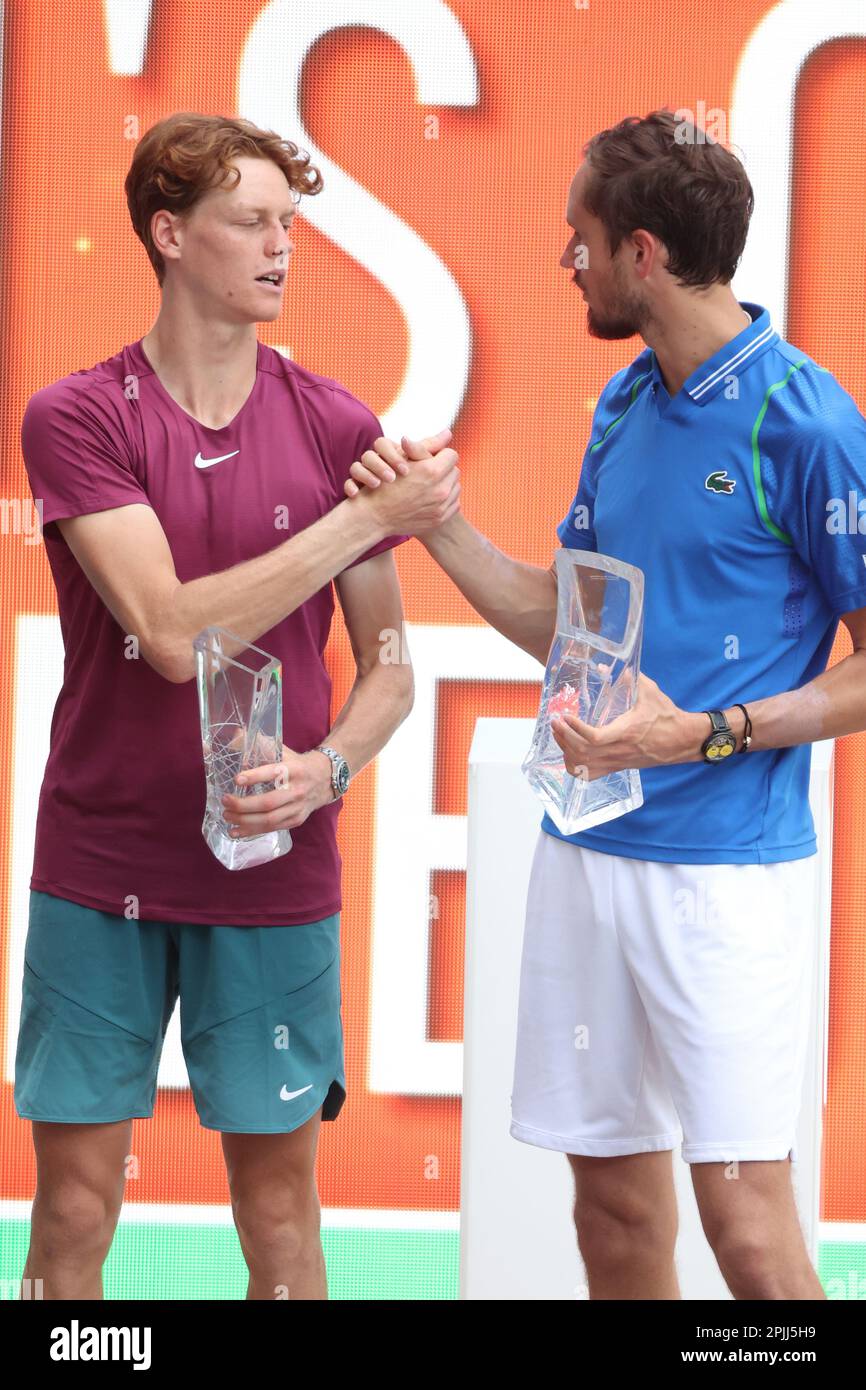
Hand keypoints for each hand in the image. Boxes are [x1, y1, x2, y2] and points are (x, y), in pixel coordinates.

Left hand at [221, 747, 333, 836]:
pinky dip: (251, 831)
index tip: (236, 779)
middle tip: (225, 801)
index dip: (255, 777)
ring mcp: (298, 808)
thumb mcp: (284, 751)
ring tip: (226, 815)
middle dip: (243, 805)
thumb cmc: (297, 764)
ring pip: (269, 819)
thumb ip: (260, 745)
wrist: (326, 779)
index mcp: (294, 769)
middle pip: (269, 802)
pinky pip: (272, 828)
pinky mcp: (296, 820)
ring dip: (244, 820)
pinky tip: (235, 831)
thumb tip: (235, 735)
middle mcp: (297, 790)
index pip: (274, 773)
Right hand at [345, 427, 460, 535]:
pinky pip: (454, 504)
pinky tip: (432, 498)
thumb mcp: (403, 460)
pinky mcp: (441, 519)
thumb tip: (447, 432)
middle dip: (444, 469)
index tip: (431, 459)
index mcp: (432, 471)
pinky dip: (446, 500)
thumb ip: (425, 446)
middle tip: (429, 472)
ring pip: (456, 487)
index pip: (451, 455)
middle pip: (455, 471)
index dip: (440, 455)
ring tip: (430, 485)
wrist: (376, 515)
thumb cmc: (386, 483)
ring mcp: (441, 506)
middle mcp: (440, 490)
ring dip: (446, 484)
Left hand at [550, 672, 695, 777]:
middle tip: (555, 721)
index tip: (565, 716)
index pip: (595, 737)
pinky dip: (575, 767)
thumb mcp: (650, 692)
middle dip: (564, 737)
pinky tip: (569, 754)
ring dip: (566, 751)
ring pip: (583, 766)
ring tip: (559, 734)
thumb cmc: (667, 716)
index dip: (576, 729)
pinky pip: (590, 775)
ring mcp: (617, 762)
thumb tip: (603, 667)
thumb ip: (629, 678)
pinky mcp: (618, 768)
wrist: (682, 741)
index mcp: (626, 732)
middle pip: (583, 752)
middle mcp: (620, 750)